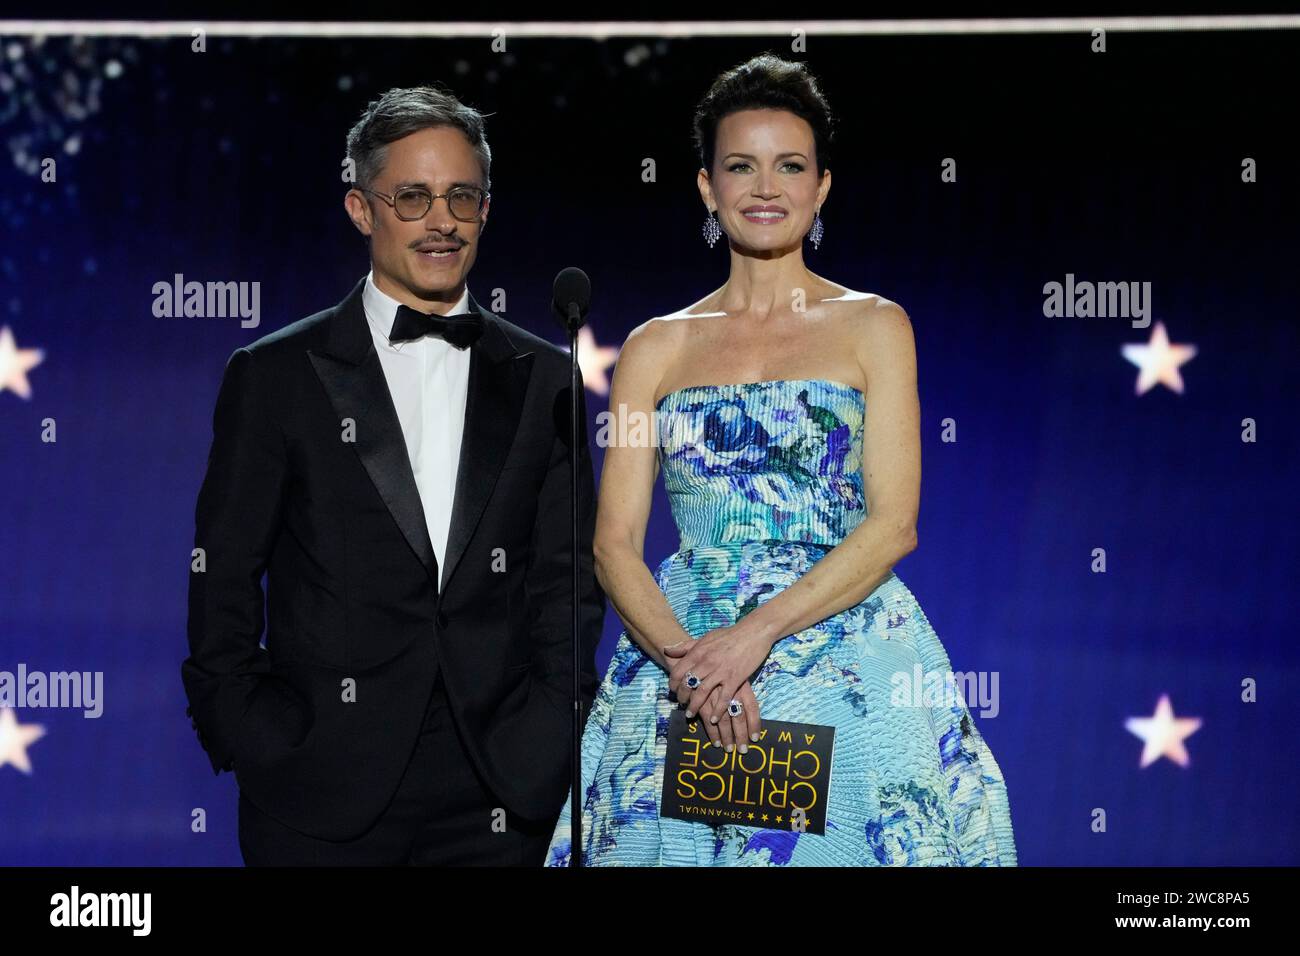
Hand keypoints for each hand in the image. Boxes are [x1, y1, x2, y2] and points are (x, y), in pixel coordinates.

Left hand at [662, 623, 769, 750]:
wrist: (753, 632)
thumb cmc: (729, 635)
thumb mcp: (705, 637)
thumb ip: (686, 646)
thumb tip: (666, 650)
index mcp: (698, 652)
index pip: (678, 671)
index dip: (673, 683)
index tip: (673, 691)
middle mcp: (706, 662)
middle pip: (687, 684)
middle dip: (681, 697)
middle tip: (681, 704)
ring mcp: (720, 671)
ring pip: (702, 693)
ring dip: (694, 706)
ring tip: (690, 714)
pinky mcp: (735, 679)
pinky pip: (723, 698)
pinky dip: (717, 710)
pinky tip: (713, 719)